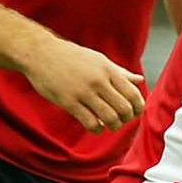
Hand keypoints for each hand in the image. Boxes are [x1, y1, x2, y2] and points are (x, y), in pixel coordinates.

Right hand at [22, 37, 144, 133]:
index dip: (137, 107)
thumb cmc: (72, 57)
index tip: (134, 112)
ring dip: (113, 126)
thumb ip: (120, 73)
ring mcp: (83, 92)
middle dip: (126, 119)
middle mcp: (98, 81)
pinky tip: (96, 126)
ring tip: (110, 125)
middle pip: (123, 109)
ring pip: (109, 118)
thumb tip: (140, 80)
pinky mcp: (69, 102)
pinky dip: (97, 129)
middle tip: (122, 120)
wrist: (41, 53)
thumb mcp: (99, 60)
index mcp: (108, 69)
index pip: (132, 93)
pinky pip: (90, 122)